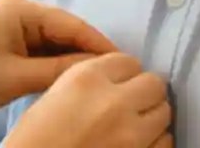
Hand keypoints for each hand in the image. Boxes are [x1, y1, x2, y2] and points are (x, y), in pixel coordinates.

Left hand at [0, 0, 118, 119]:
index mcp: (18, 8)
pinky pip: (34, 50)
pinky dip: (50, 65)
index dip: (100, 45)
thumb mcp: (17, 78)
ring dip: (68, 61)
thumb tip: (99, 68)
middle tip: (117, 77)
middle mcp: (14, 9)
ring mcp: (6, 25)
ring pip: (50, 43)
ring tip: (98, 82)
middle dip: (87, 53)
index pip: (71, 24)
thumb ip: (60, 70)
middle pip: (62, 31)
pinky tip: (66, 82)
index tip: (127, 64)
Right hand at [4, 53, 172, 147]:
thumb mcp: (54, 96)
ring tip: (133, 125)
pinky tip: (138, 145)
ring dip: (151, 116)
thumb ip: (89, 82)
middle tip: (130, 103)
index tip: (116, 83)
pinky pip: (165, 142)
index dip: (122, 73)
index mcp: (87, 78)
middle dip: (143, 91)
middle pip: (154, 83)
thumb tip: (117, 82)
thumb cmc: (33, 139)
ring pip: (164, 112)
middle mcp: (114, 101)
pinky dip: (155, 142)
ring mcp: (132, 134)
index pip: (128, 61)